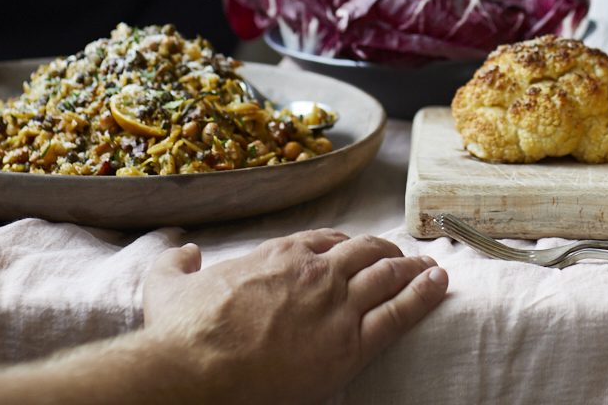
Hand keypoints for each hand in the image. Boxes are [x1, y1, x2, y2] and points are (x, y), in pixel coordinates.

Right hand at [141, 229, 448, 403]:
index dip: (344, 244)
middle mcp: (316, 272)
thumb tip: (184, 250)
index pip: (326, 240)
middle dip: (386, 251)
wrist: (197, 367)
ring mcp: (336, 305)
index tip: (354, 249)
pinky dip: (424, 295)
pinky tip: (440, 284)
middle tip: (402, 254)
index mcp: (281, 255)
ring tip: (430, 266)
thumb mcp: (168, 284)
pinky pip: (399, 312)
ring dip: (412, 268)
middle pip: (365, 252)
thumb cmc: (183, 330)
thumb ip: (177, 262)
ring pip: (387, 276)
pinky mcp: (350, 343)